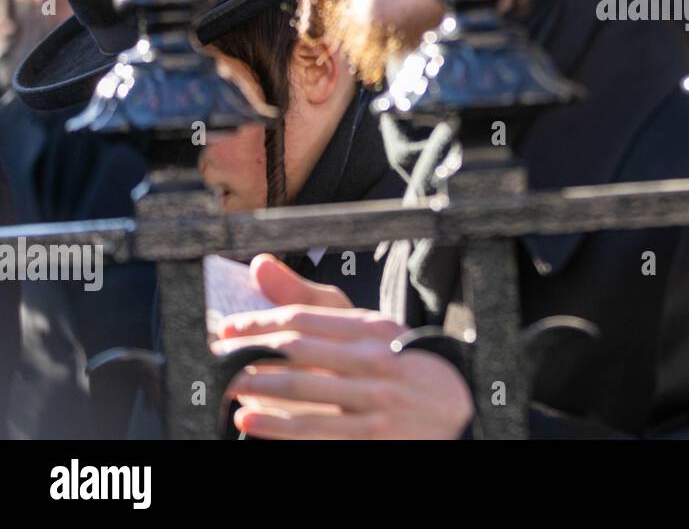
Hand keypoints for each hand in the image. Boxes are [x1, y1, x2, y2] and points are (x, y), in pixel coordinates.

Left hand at [215, 256, 473, 438]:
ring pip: (301, 390)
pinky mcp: (372, 434)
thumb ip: (315, 302)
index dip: (259, 321)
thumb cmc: (404, 365)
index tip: (228, 329)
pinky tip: (248, 420)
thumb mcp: (371, 330)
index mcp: (374, 328)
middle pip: (296, 350)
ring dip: (255, 387)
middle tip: (217, 358)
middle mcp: (374, 359)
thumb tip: (259, 265)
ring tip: (225, 385)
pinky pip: (315, 430)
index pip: (304, 317)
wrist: (460, 408)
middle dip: (248, 353)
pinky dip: (276, 427)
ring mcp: (374, 399)